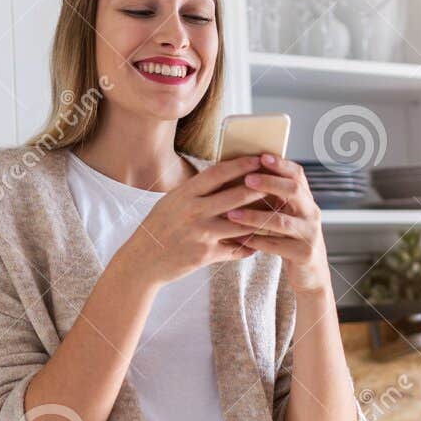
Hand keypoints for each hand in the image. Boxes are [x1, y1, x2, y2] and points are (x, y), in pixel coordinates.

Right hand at [111, 155, 267, 287]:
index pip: (218, 173)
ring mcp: (201, 234)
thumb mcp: (172, 202)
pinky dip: (249, 245)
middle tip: (278, 182)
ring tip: (277, 212)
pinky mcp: (205, 255)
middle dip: (260, 188)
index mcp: (185, 194)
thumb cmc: (158, 227)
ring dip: (261, 219)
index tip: (259, 159)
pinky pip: (235, 249)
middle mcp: (193, 212)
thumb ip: (196, 191)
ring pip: (242, 224)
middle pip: (235, 196)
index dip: (241, 165)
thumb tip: (224, 176)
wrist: (142, 261)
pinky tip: (260, 243)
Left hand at [223, 153, 332, 294]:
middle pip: (294, 191)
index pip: (298, 175)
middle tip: (247, 179)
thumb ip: (274, 199)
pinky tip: (239, 239)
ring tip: (232, 214)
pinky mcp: (304, 254)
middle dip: (270, 183)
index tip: (262, 156)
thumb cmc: (290, 240)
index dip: (281, 164)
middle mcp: (312, 213)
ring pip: (282, 221)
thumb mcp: (287, 216)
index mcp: (306, 200)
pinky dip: (257, 242)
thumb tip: (244, 175)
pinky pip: (277, 246)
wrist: (311, 274)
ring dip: (255, 216)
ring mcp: (309, 234)